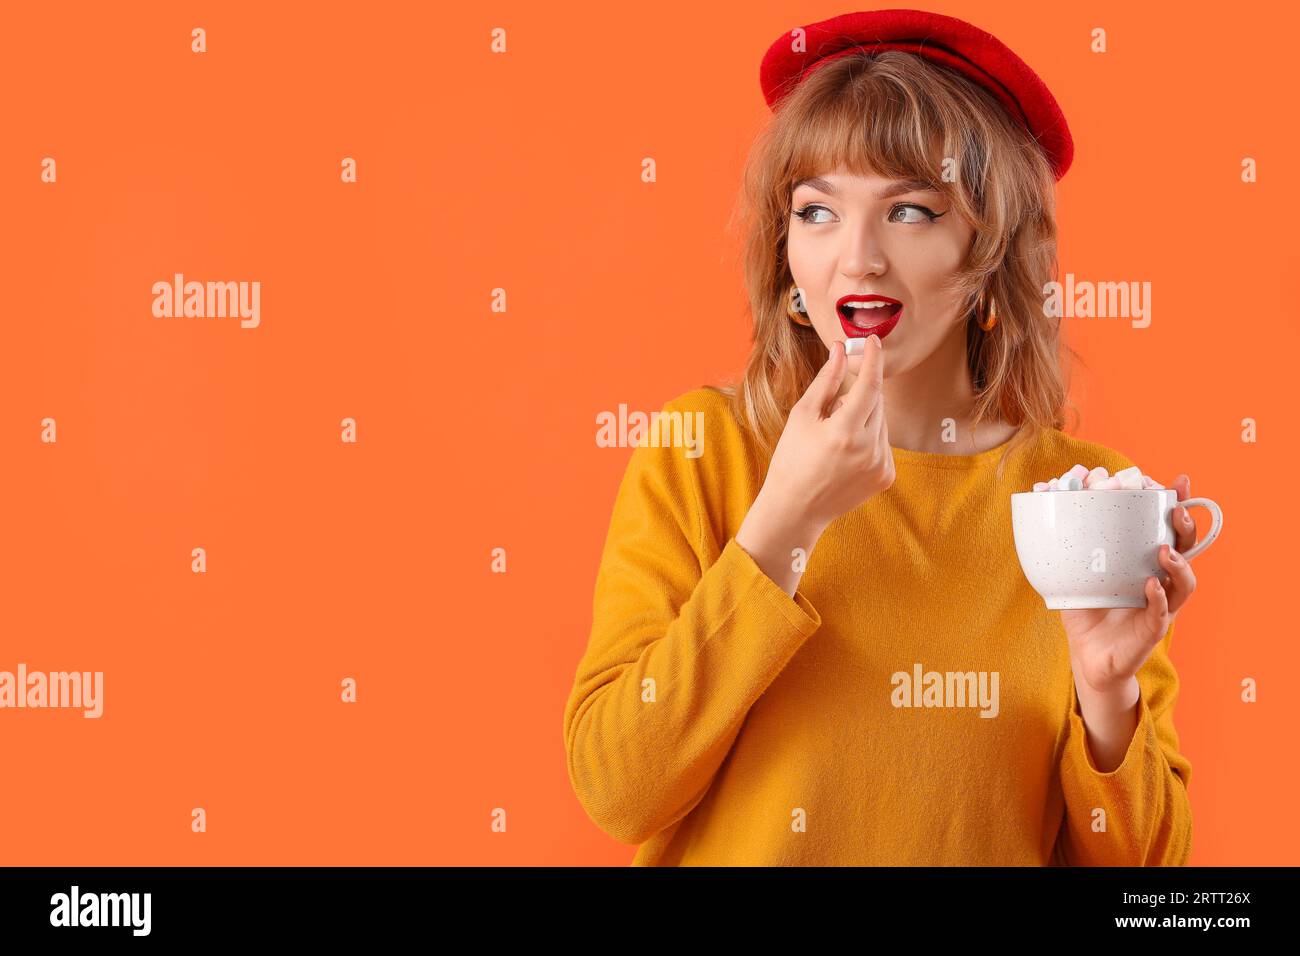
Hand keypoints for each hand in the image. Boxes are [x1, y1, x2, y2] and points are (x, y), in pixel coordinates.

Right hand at [758, 336, 894, 531]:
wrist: (796, 509)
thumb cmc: (792, 459)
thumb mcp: (802, 416)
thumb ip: (826, 380)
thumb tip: (841, 350)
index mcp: (844, 433)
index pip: (870, 385)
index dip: (873, 359)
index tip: (875, 340)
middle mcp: (868, 449)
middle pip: (877, 401)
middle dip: (859, 394)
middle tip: (835, 406)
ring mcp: (881, 465)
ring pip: (881, 421)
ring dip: (863, 417)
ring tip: (835, 438)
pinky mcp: (886, 476)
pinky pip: (883, 442)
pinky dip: (869, 438)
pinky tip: (845, 454)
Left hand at [1061, 474, 1199, 694]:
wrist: (1088, 654)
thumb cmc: (1086, 608)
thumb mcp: (1076, 570)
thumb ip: (1068, 539)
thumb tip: (1043, 496)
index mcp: (1146, 564)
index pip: (1168, 530)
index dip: (1178, 506)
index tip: (1177, 481)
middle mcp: (1161, 582)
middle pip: (1187, 551)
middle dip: (1186, 528)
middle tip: (1177, 510)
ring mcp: (1161, 606)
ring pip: (1184, 584)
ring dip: (1178, 564)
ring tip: (1163, 551)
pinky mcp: (1152, 630)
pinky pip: (1161, 613)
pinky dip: (1157, 598)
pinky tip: (1149, 585)